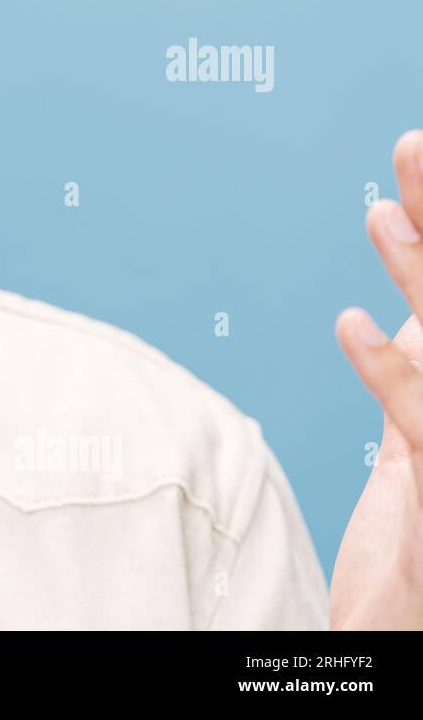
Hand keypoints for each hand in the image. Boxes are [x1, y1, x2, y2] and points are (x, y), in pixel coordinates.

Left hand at [331, 130, 422, 628]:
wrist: (417, 621)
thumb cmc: (420, 531)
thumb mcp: (418, 438)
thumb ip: (413, 372)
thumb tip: (406, 307)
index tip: (420, 165)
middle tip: (412, 146)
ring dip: (419, 271)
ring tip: (379, 209)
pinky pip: (422, 422)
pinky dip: (390, 373)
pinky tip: (350, 324)